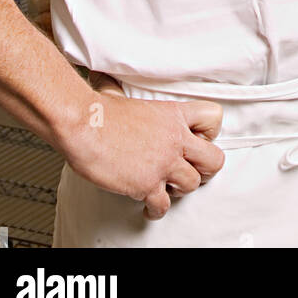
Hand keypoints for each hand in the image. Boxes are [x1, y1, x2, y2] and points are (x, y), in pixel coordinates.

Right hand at [64, 73, 225, 220]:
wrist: (84, 124)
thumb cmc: (99, 111)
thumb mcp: (128, 96)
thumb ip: (132, 99)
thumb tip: (111, 87)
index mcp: (173, 114)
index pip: (213, 118)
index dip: (210, 132)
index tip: (199, 141)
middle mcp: (174, 139)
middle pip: (214, 159)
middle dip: (206, 169)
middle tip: (195, 171)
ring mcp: (163, 163)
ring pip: (192, 185)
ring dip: (180, 190)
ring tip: (168, 188)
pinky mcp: (147, 184)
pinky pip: (163, 205)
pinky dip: (156, 209)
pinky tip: (149, 205)